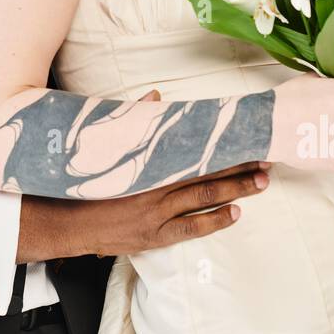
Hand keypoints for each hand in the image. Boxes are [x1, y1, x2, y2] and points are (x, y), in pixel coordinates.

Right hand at [17, 89, 270, 259]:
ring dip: (236, 191)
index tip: (246, 139)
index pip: (196, 153)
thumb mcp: (110, 148)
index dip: (224, 147)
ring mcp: (158, 215)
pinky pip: (192, 228)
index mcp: (150, 165)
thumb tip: (156, 98)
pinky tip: (235, 214)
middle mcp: (158, 189)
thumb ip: (135, 121)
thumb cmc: (88, 182)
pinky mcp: (155, 236)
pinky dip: (215, 221)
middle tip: (266, 161)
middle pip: (208, 175)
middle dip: (240, 168)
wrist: (67, 222)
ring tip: (261, 183)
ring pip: (206, 200)